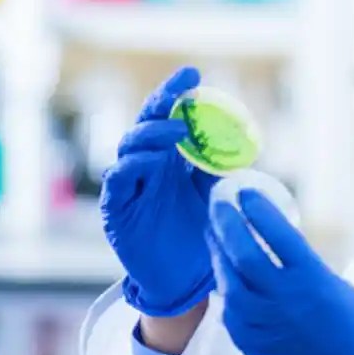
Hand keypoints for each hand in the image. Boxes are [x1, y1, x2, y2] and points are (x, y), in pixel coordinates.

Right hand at [100, 66, 218, 316]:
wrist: (181, 281)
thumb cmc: (197, 236)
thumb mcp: (213, 197)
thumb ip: (216, 169)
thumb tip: (236, 141)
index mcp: (170, 158)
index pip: (169, 116)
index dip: (176, 93)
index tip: (193, 72)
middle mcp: (147, 166)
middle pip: (147, 124)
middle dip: (161, 102)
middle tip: (180, 90)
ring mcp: (130, 185)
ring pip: (130, 147)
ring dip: (151, 134)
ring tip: (176, 131)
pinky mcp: (116, 209)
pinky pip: (118, 180)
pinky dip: (131, 166)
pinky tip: (149, 162)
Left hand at [207, 190, 353, 354]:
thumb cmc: (350, 325)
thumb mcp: (331, 282)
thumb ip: (297, 262)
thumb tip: (267, 235)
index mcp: (309, 279)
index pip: (275, 231)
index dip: (256, 207)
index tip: (246, 192)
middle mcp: (280, 299)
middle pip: (240, 251)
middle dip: (225, 222)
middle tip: (219, 203)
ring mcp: (260, 323)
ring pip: (226, 278)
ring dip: (218, 251)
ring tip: (215, 233)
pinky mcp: (247, 342)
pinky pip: (228, 306)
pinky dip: (225, 284)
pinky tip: (224, 271)